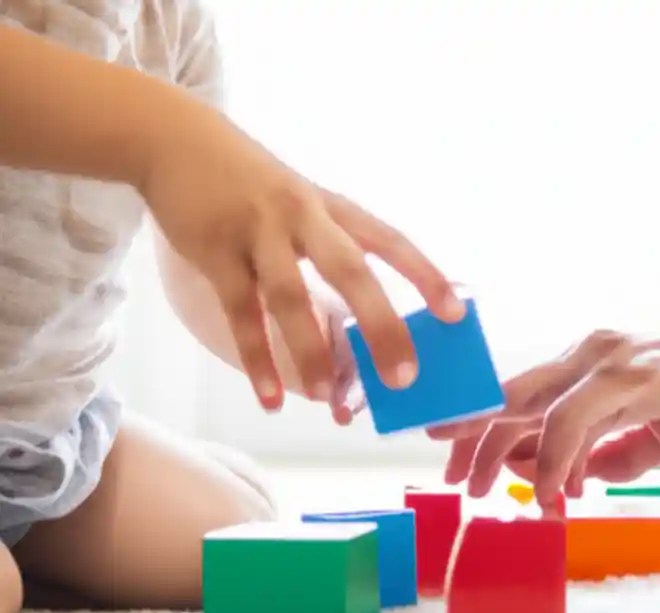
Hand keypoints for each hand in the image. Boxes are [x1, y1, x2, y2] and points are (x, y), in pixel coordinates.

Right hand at [139, 102, 463, 410]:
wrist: (175, 139)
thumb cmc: (253, 183)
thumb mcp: (302, 201)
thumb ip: (333, 245)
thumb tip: (367, 314)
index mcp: (334, 208)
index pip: (391, 241)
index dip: (425, 276)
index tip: (456, 314)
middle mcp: (302, 217)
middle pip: (350, 271)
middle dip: (381, 325)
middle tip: (404, 377)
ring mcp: (257, 233)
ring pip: (291, 298)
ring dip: (312, 352)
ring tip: (328, 399)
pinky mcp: (215, 252)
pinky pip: (241, 313)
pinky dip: (257, 359)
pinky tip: (271, 398)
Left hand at [428, 331, 659, 511]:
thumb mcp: (658, 438)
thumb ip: (616, 455)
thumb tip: (580, 481)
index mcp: (597, 365)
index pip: (527, 395)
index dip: (487, 428)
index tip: (460, 463)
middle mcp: (594, 353)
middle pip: (512, 395)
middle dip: (472, 438)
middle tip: (452, 479)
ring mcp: (612, 361)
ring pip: (529, 404)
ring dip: (498, 454)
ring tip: (482, 493)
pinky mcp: (635, 377)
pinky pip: (572, 420)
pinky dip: (550, 458)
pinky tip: (547, 493)